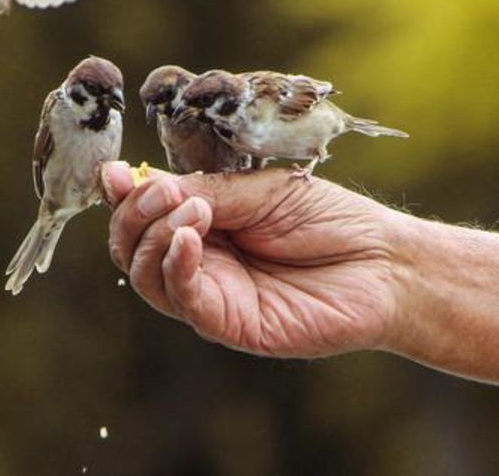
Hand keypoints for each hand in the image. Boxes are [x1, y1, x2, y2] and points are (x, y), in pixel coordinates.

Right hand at [102, 162, 411, 357]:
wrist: (384, 261)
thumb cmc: (330, 220)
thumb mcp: (258, 191)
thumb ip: (201, 190)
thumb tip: (132, 178)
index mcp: (204, 225)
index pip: (142, 215)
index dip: (123, 196)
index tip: (115, 173)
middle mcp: (200, 262)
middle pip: (131, 248)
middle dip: (134, 215)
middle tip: (161, 191)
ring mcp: (212, 296)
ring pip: (146, 276)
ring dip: (155, 237)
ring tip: (192, 211)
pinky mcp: (229, 325)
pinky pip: (184, 300)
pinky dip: (176, 266)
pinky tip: (190, 237)